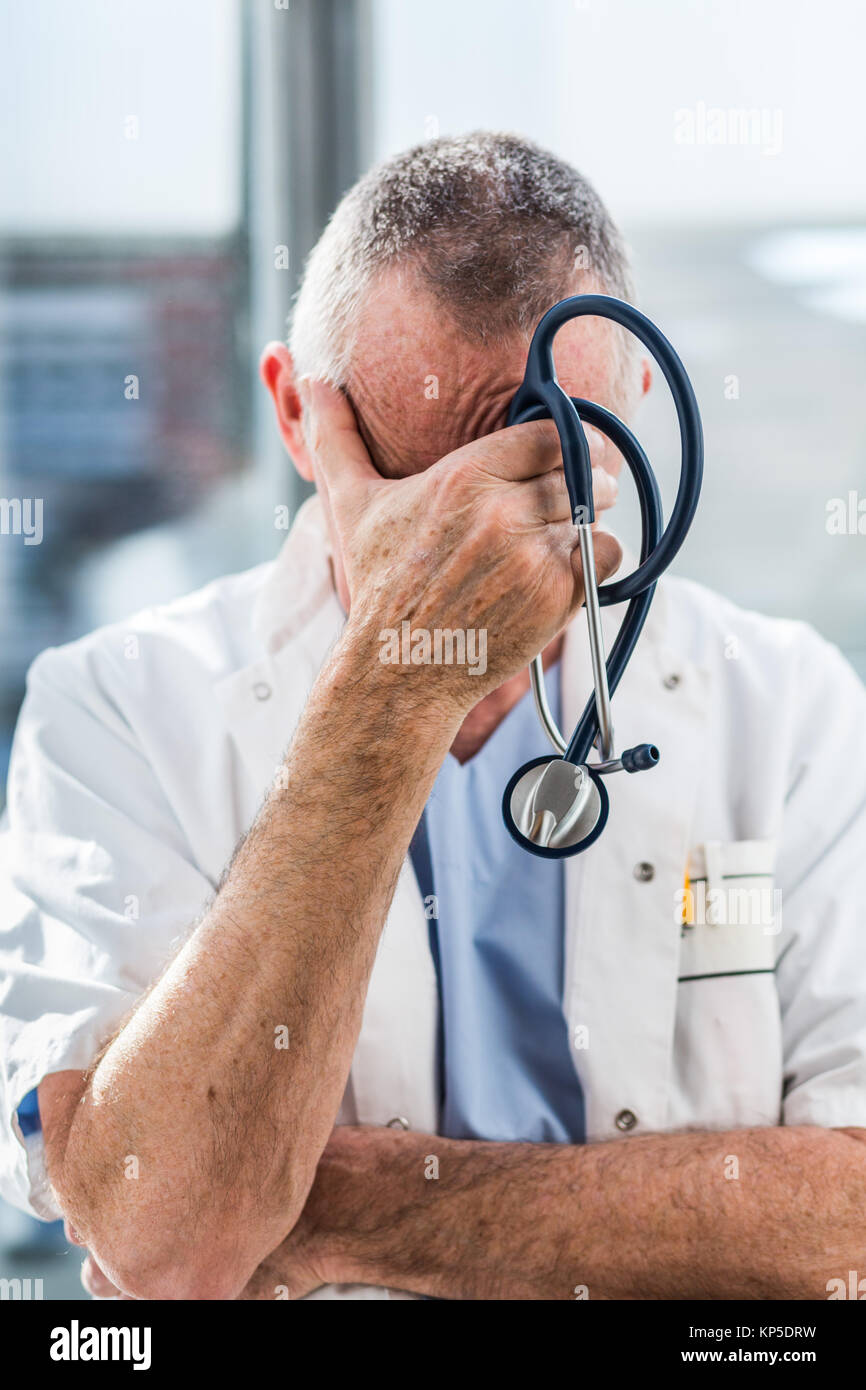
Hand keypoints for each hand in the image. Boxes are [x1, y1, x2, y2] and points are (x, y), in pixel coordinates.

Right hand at [301, 379, 620, 712]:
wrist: (400, 669)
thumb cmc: (379, 585)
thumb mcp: (353, 504)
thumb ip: (337, 437)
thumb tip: (311, 380)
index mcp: (464, 476)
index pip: (549, 435)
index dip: (564, 444)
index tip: (565, 455)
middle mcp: (502, 511)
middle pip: (579, 472)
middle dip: (586, 481)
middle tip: (580, 493)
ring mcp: (532, 555)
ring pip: (594, 513)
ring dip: (588, 521)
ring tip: (564, 533)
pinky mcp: (556, 595)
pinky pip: (606, 555)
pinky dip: (599, 558)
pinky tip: (570, 567)